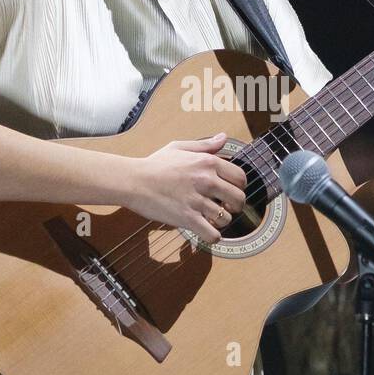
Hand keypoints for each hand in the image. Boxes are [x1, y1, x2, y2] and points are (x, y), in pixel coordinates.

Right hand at [123, 132, 246, 242]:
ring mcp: (197, 200)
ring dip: (222, 222)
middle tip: (226, 208)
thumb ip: (205, 145)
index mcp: (207, 162)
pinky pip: (212, 234)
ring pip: (227, 218)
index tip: (231, 192)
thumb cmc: (154, 164)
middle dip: (236, 206)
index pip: (240, 177)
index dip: (240, 187)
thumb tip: (223, 138)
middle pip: (239, 199)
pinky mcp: (187, 218)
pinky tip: (206, 231)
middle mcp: (206, 180)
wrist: (133, 181)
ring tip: (211, 219)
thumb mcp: (179, 147)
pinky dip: (213, 236)